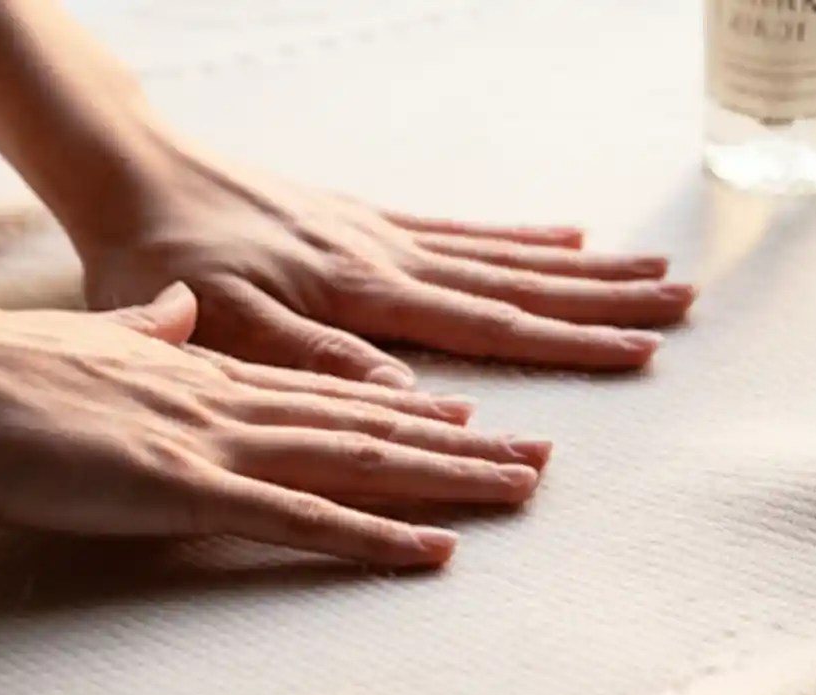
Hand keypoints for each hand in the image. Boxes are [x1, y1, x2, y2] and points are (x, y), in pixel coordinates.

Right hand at [0, 283, 553, 566]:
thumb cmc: (10, 371)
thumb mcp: (97, 343)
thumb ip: (150, 334)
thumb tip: (176, 318)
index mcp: (216, 371)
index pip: (335, 390)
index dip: (410, 404)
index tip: (469, 413)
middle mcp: (239, 401)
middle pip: (374, 423)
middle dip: (462, 441)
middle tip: (538, 452)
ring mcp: (221, 443)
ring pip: (363, 461)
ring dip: (448, 477)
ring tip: (520, 485)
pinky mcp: (190, 490)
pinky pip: (303, 520)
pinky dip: (376, 534)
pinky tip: (435, 547)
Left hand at [76, 148, 694, 387]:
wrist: (136, 172)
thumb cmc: (168, 256)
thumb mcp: (226, 323)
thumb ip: (321, 360)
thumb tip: (416, 401)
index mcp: (366, 290)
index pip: (492, 323)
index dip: (571, 341)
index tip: (642, 349)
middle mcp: (391, 255)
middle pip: (520, 281)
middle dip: (605, 297)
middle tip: (679, 300)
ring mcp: (384, 231)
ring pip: (503, 252)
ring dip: (581, 264)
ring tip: (645, 267)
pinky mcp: (366, 218)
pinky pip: (459, 227)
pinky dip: (517, 233)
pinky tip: (559, 231)